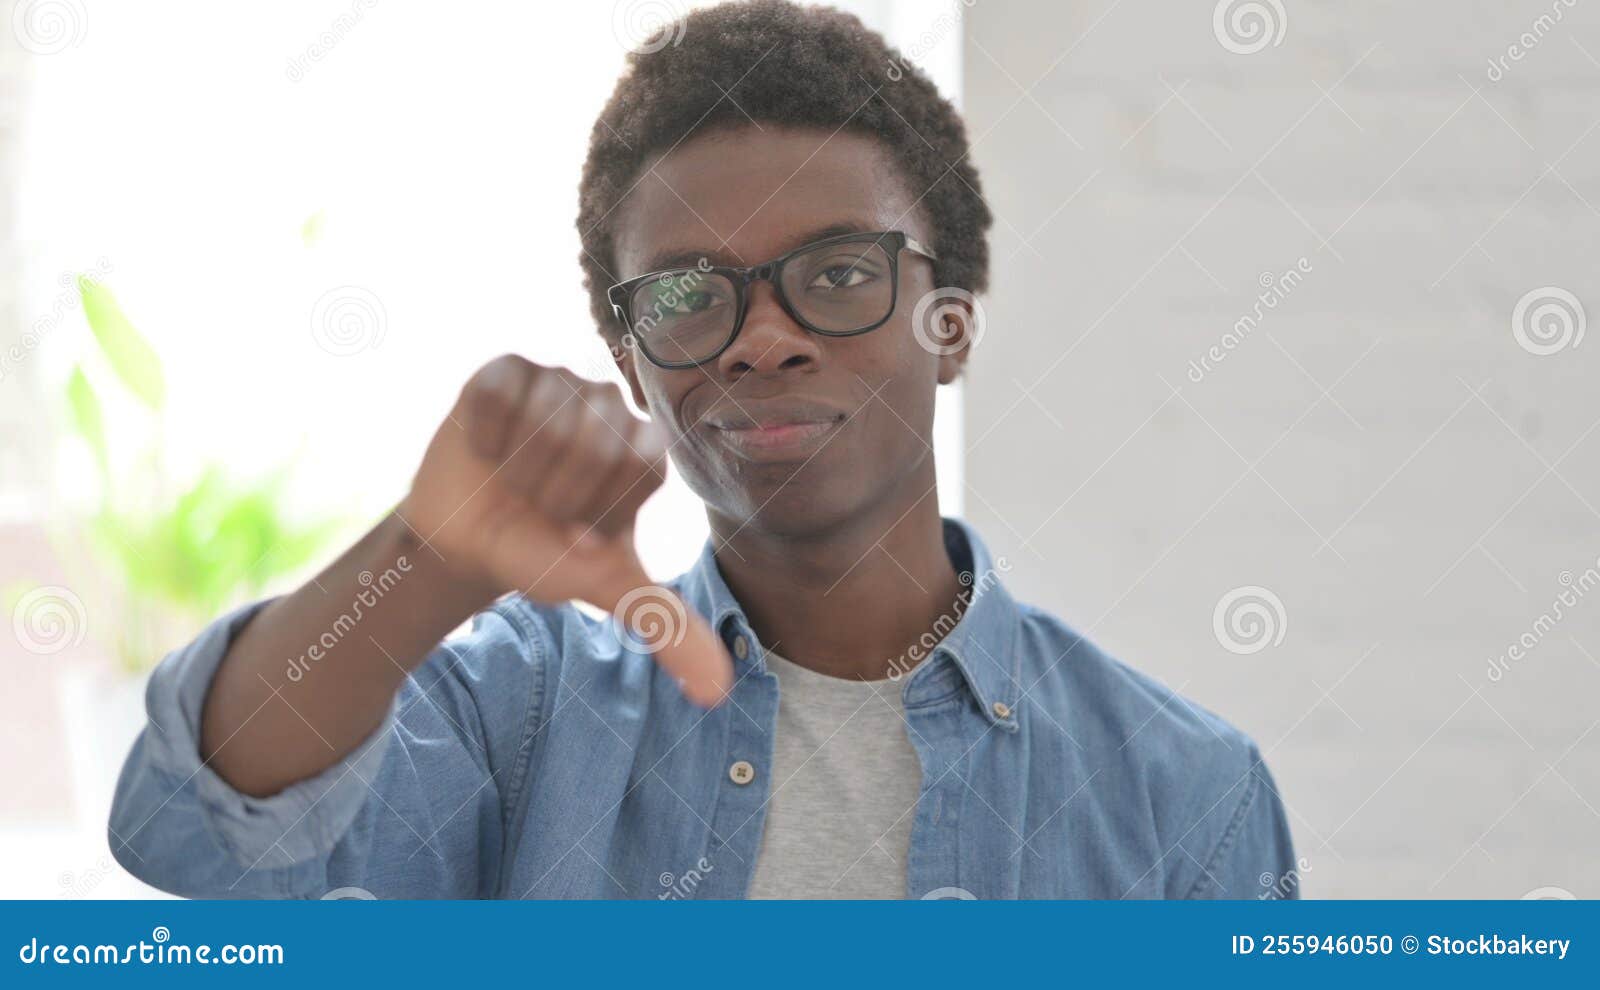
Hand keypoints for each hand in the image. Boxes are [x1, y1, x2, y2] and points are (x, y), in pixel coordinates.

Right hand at [397, 355, 732, 705]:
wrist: (473, 540)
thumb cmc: (547, 554)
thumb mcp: (610, 589)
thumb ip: (668, 627)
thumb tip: (717, 691)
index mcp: (645, 447)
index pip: (637, 469)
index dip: (597, 513)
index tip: (578, 532)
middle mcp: (610, 404)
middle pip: (594, 443)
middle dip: (558, 495)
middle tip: (541, 508)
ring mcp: (559, 380)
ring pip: (545, 419)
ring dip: (520, 469)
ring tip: (513, 481)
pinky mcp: (508, 368)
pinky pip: (500, 395)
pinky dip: (487, 436)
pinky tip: (486, 452)